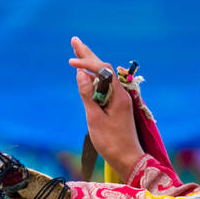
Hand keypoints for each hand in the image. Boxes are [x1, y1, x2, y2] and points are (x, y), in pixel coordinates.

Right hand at [68, 36, 144, 180]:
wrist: (128, 159)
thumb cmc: (111, 142)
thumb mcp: (94, 118)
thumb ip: (87, 95)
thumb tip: (81, 74)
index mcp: (118, 96)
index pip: (102, 70)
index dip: (86, 63)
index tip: (71, 62)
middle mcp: (121, 94)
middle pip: (104, 69)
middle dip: (88, 55)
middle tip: (74, 40)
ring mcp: (120, 100)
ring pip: (104, 77)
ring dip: (91, 64)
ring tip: (79, 50)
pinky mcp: (117, 107)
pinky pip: (105, 87)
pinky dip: (95, 78)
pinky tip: (88, 73)